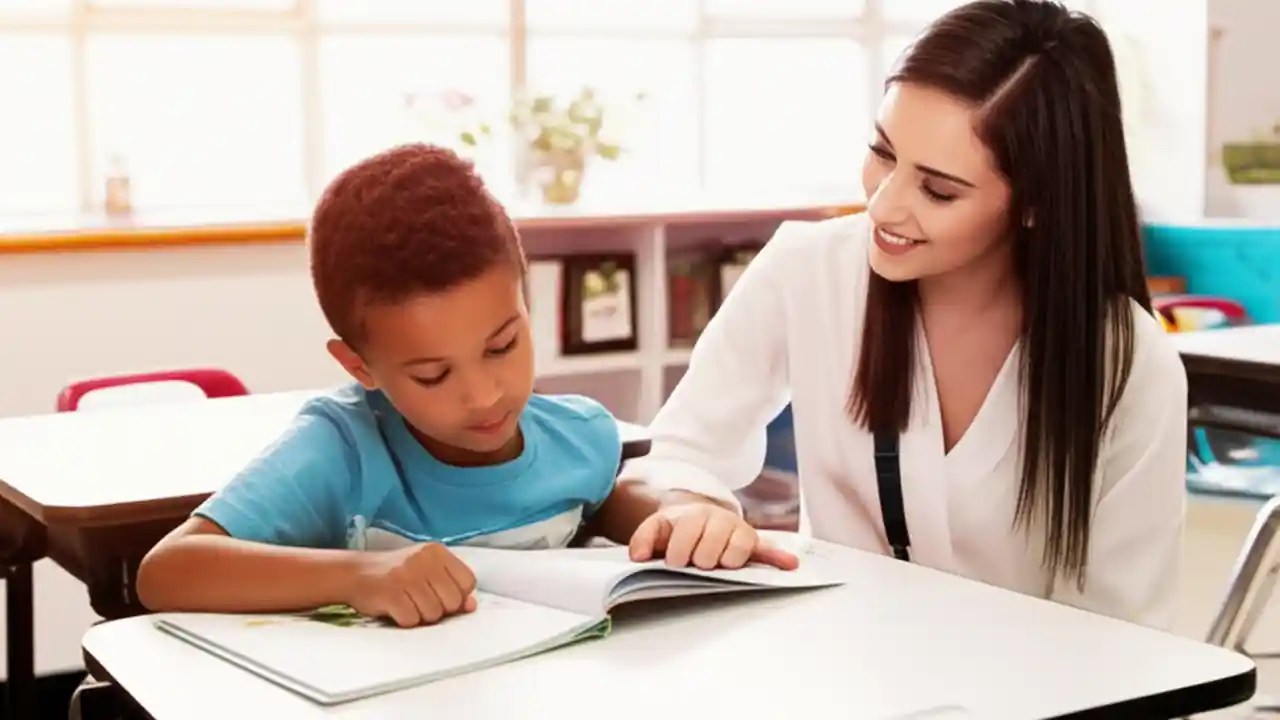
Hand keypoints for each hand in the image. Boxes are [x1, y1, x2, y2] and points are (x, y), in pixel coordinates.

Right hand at [346, 543, 477, 626]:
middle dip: (440, 610)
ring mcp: (406, 575)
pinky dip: (405, 621)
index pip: (468, 581)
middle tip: (420, 602)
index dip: (458, 596)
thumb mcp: (426, 573)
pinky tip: (395, 609)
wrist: (354, 573)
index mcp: (437, 551)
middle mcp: (423, 559)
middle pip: (452, 601)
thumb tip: (471, 606)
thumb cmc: (396, 576)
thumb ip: (451, 586)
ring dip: (421, 617)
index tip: (441, 596)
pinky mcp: (390, 592)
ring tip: (407, 604)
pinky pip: (412, 620)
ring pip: (433, 613)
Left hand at [628, 498, 798, 570]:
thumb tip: (637, 556)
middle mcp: (720, 520)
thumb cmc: (677, 530)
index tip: (674, 562)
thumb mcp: (657, 528)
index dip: (680, 551)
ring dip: (727, 561)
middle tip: (696, 562)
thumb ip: (644, 539)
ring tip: (718, 564)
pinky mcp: (753, 545)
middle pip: (712, 549)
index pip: (689, 534)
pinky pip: (769, 551)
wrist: (699, 520)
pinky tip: (790, 565)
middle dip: (701, 559)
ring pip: (737, 550)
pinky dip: (779, 558)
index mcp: (695, 515)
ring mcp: (738, 532)